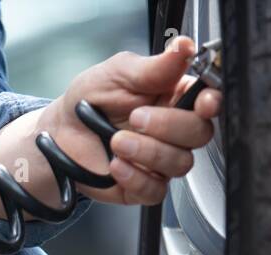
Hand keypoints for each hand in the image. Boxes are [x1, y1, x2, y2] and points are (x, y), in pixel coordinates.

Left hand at [42, 35, 222, 205]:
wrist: (58, 134)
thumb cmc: (89, 100)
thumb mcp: (117, 73)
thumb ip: (154, 66)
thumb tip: (184, 47)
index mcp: (175, 97)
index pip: (210, 101)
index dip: (212, 103)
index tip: (203, 103)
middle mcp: (173, 130)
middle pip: (200, 134)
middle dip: (169, 126)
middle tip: (136, 117)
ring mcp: (160, 160)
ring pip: (180, 163)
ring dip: (148, 152)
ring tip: (116, 141)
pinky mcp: (143, 185)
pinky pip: (155, 190)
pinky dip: (136, 178)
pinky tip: (116, 165)